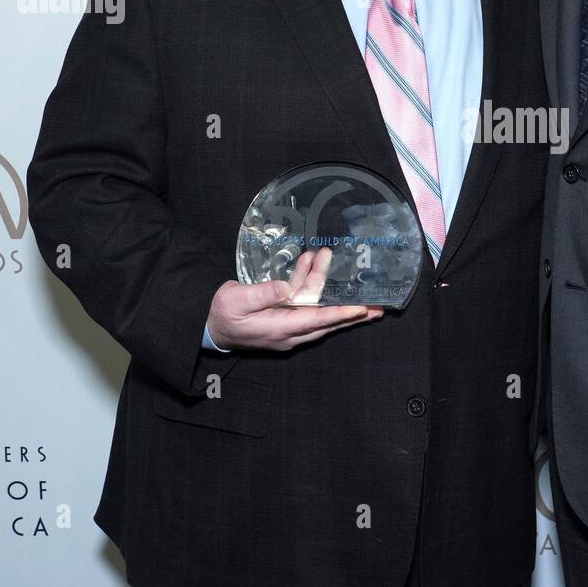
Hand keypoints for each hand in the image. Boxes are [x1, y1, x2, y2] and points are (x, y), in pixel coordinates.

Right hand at [206, 249, 383, 350]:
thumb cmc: (222, 315)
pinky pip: (301, 301)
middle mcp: (289, 330)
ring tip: (327, 256)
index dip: (341, 314)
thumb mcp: (236, 301)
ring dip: (321, 281)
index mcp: (280, 328)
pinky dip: (306, 282)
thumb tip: (285, 288)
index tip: (362, 309)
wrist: (209, 326)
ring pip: (315, 305)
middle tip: (378, 307)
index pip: (318, 320)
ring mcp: (288, 325)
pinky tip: (309, 262)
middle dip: (352, 311)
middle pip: (327, 319)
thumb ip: (262, 293)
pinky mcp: (284, 318)